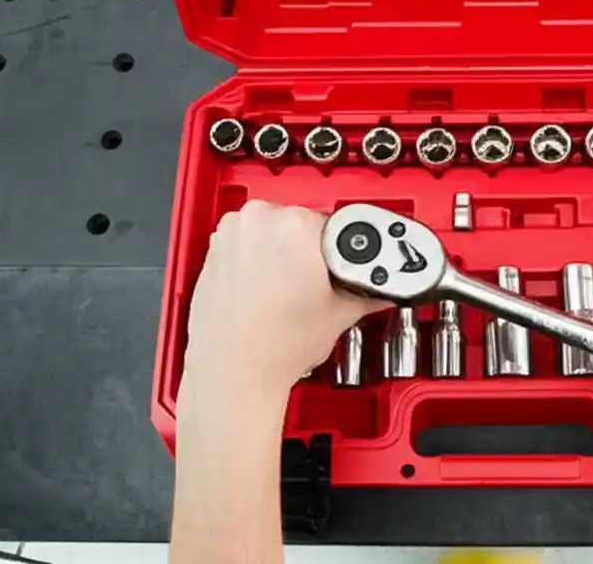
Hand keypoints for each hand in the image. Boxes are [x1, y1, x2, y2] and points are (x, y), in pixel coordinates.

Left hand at [179, 201, 386, 407]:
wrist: (233, 372)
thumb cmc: (276, 346)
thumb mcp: (339, 315)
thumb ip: (367, 292)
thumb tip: (380, 288)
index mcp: (296, 225)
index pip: (332, 223)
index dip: (341, 250)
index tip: (339, 266)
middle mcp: (259, 220)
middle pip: (298, 224)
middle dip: (309, 250)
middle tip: (314, 282)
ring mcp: (230, 234)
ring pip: (269, 232)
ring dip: (280, 252)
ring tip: (288, 289)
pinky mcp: (212, 252)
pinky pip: (244, 245)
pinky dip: (255, 261)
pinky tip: (265, 290)